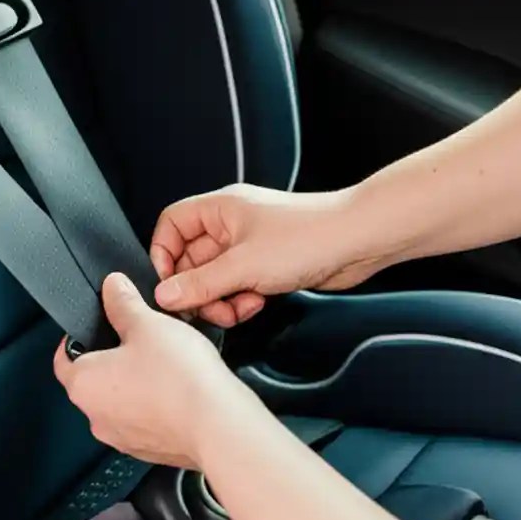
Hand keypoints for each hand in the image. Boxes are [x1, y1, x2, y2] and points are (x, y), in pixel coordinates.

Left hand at [54, 273, 264, 468]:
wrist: (219, 426)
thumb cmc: (180, 379)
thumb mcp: (148, 324)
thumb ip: (123, 302)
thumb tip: (112, 287)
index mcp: (84, 384)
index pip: (63, 357)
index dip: (78, 336)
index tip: (97, 325)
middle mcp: (96, 416)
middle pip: (94, 380)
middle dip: (114, 359)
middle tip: (140, 340)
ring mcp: (123, 438)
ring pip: (121, 403)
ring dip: (136, 385)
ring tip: (166, 366)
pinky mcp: (150, 450)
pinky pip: (145, 422)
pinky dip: (156, 406)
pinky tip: (179, 391)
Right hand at [150, 184, 384, 327]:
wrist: (357, 241)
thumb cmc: (307, 238)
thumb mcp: (243, 266)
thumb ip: (199, 284)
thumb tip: (163, 295)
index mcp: (219, 209)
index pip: (171, 225)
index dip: (164, 255)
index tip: (169, 285)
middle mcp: (231, 225)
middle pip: (191, 258)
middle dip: (197, 288)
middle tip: (207, 310)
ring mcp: (250, 246)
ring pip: (215, 278)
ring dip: (221, 300)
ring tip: (237, 309)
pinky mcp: (267, 265)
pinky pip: (239, 286)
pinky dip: (242, 300)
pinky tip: (258, 304)